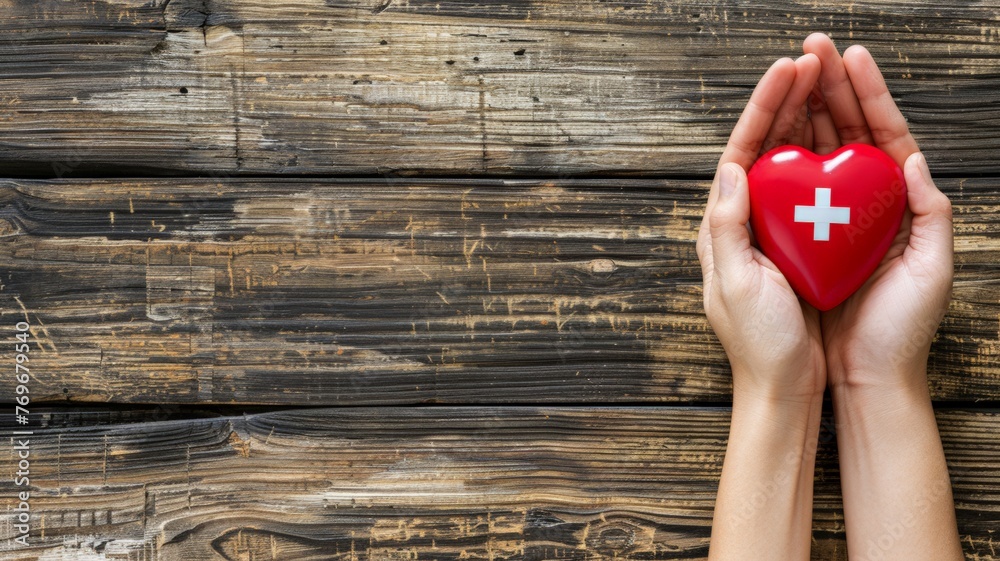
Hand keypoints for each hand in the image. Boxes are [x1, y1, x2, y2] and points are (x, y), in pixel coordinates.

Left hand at [697, 54, 826, 403]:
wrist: (785, 386)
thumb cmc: (758, 343)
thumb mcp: (735, 284)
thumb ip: (728, 225)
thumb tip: (730, 166)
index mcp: (724, 226)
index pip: (741, 150)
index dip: (763, 106)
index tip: (787, 69)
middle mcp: (748, 221)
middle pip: (768, 144)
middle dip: (790, 99)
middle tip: (815, 57)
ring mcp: (778, 231)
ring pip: (794, 159)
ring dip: (810, 117)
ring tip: (830, 79)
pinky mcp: (806, 245)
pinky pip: (817, 188)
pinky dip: (831, 156)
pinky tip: (847, 135)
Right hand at [801, 33, 953, 392]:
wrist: (861, 378)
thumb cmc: (901, 331)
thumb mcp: (933, 270)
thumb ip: (931, 213)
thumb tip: (913, 158)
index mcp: (899, 205)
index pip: (882, 134)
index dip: (868, 93)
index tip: (850, 56)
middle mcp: (860, 205)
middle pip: (844, 131)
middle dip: (827, 86)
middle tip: (811, 48)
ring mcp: (825, 219)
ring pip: (814, 151)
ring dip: (803, 109)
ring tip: (790, 72)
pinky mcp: (794, 238)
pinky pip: (786, 188)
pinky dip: (780, 155)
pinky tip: (772, 130)